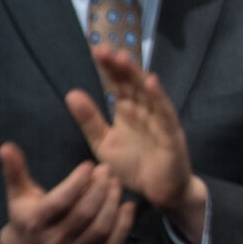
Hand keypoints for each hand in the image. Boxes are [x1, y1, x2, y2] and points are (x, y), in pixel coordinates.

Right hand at [0, 143, 135, 243]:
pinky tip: (128, 206)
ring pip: (100, 229)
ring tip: (116, 185)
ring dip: (112, 205)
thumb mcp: (18, 195)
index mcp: (36, 223)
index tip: (89, 165)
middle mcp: (54, 242)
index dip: (77, 182)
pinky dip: (124, 226)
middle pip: (84, 214)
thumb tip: (6, 146)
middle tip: (107, 171)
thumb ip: (14, 170)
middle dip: (99, 189)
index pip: (61, 202)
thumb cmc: (26, 218)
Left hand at [68, 46, 207, 241]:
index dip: (108, 69)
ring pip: (148, 93)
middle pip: (132, 84)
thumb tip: (71, 93)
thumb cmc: (135, 167)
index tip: (96, 51)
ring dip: (137, 76)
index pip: (118, 85)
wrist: (160, 193)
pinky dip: (160, 97)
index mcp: (128, 112)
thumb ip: (89, 120)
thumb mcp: (103, 143)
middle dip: (119, 67)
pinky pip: (165, 114)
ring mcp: (160, 121)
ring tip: (124, 59)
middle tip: (105, 49)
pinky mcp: (171, 135)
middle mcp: (144, 112)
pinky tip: (152, 83)